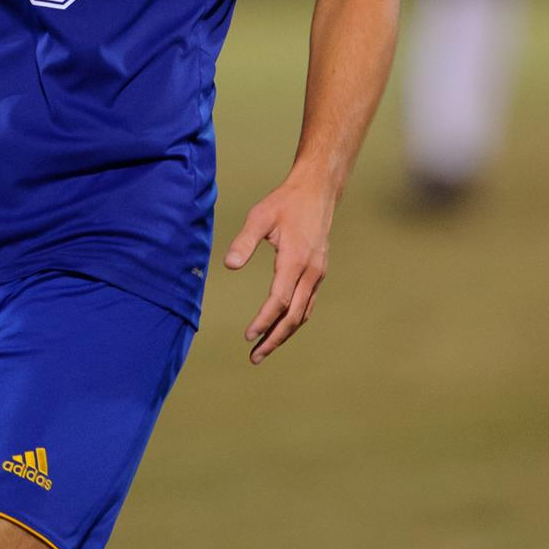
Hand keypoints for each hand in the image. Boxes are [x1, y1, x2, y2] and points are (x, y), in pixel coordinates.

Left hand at [223, 176, 331, 364]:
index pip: (280, 301)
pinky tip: (282, 327)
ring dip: (285, 333)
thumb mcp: (260, 216)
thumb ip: (244, 241)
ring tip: (264, 348)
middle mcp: (311, 271)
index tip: (249, 336)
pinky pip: (308, 303)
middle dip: (274, 338)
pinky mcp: (319, 272)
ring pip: (304, 313)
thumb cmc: (286, 202)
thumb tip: (229, 265)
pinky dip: (295, 320)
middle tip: (255, 356)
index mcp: (296, 260)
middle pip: (295, 316)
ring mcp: (318, 273)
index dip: (264, 321)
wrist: (317, 191)